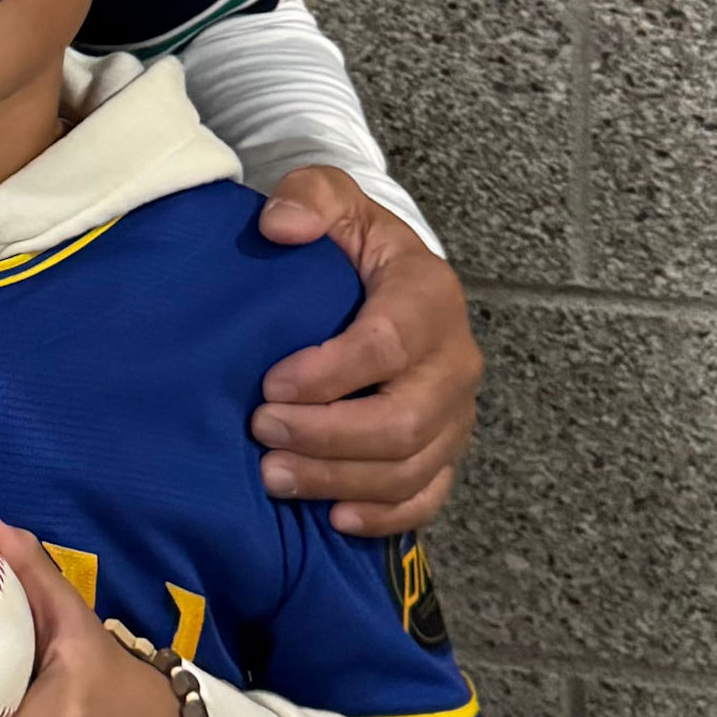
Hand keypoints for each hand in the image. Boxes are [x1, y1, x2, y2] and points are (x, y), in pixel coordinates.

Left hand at [247, 165, 481, 537]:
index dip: (329, 374)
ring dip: (339, 480)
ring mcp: (456, 412)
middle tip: (261, 433)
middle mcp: (454, 360)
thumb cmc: (351, 244)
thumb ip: (308, 197)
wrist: (386, 279)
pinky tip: (334, 518)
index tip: (268, 385)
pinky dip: (384, 516)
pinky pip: (426, 496)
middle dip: (327, 437)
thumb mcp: (331, 198)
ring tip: (273, 477)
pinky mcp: (446, 450)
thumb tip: (281, 227)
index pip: (389, 344)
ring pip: (411, 467)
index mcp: (429, 294)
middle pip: (403, 420)